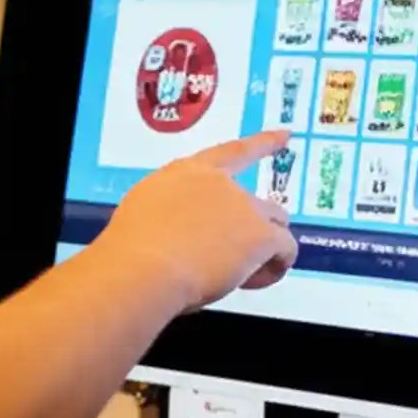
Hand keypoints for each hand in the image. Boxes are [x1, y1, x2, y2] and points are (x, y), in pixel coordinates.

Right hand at [96, 130, 298, 310]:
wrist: (143, 266)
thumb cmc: (131, 247)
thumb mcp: (147, 212)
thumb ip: (173, 212)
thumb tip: (181, 233)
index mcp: (188, 172)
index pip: (233, 153)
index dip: (262, 143)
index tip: (286, 135)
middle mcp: (222, 183)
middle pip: (257, 203)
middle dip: (251, 230)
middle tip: (229, 260)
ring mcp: (245, 207)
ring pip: (276, 225)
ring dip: (264, 248)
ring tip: (239, 275)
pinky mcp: (262, 235)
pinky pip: (285, 251)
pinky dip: (274, 269)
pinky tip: (251, 282)